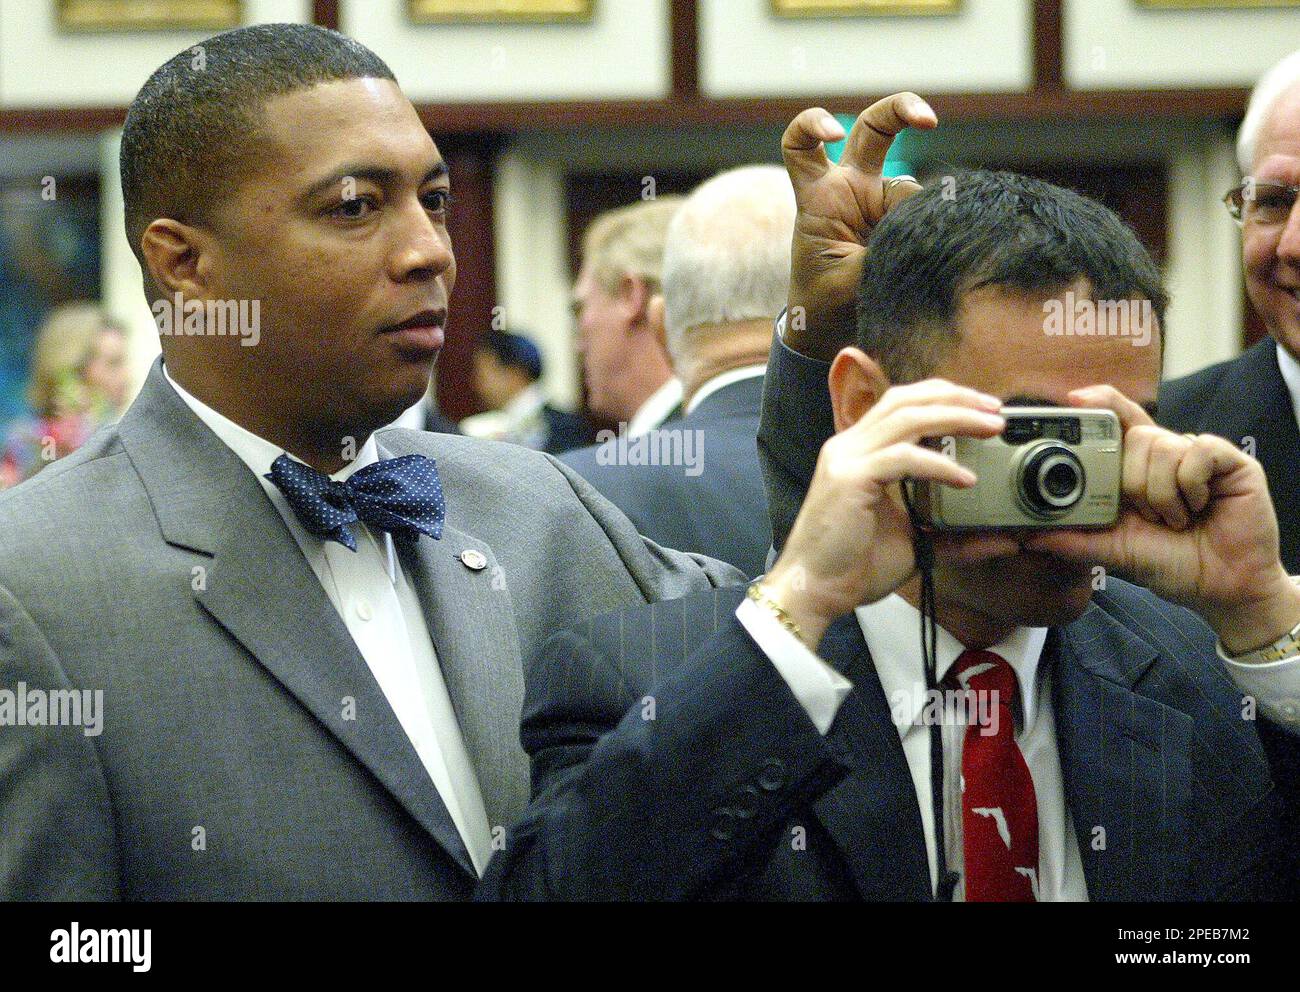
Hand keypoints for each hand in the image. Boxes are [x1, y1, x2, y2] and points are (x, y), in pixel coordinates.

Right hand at [761, 379, 1003, 647]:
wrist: (814, 589)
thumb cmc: (854, 565)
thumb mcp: (912, 540)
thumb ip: (951, 531)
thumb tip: (1000, 538)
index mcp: (859, 451)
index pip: (901, 404)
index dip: (943, 398)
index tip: (983, 409)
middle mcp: (849, 446)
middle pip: (906, 399)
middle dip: (956, 397)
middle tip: (996, 409)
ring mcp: (847, 458)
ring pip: (907, 417)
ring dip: (955, 416)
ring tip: (991, 427)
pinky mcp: (851, 479)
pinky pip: (903, 458)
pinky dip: (939, 464)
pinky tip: (964, 478)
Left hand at [781, 93, 936, 360]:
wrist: (836, 333)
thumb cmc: (825, 304)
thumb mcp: (847, 279)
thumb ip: (884, 251)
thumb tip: (932, 222)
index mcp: (819, 198)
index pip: (802, 146)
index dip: (813, 126)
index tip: (834, 132)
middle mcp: (852, 190)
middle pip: (875, 128)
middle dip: (902, 110)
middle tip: (929, 120)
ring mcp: (882, 203)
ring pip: (914, 188)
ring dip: (922, 216)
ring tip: (917, 251)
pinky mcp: (907, 222)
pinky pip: (931, 211)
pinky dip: (941, 226)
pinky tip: (946, 244)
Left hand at [1023, 385, 1299, 654]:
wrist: (1221, 590)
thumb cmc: (1170, 564)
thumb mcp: (1113, 551)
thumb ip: (1074, 540)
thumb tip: (1028, 536)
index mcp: (1137, 468)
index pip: (1116, 420)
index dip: (1099, 405)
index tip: (1074, 400)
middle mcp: (1167, 454)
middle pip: (1135, 436)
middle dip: (1133, 484)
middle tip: (1149, 517)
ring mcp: (1199, 455)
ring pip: (1163, 446)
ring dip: (1163, 495)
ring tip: (1177, 520)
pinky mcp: (1232, 462)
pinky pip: (1198, 452)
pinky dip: (1192, 485)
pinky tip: (1201, 506)